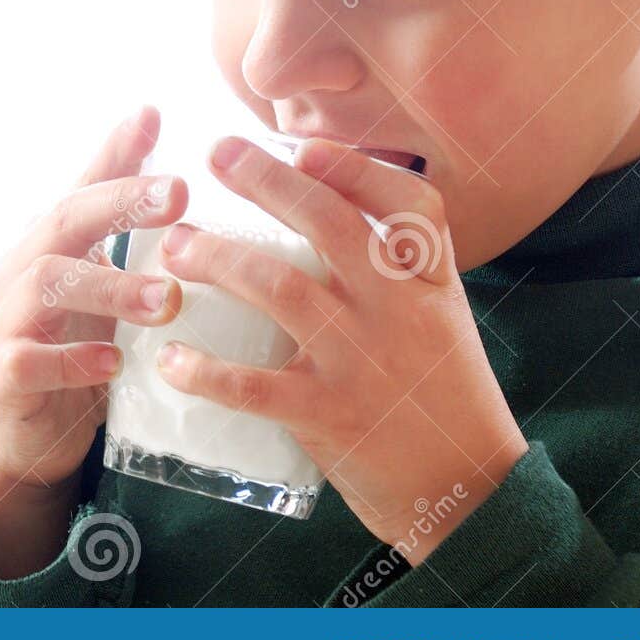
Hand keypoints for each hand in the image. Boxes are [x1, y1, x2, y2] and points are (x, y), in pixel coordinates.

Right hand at [0, 106, 187, 577]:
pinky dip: (72, 360)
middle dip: (119, 204)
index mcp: (51, 239)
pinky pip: (29, 360)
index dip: (123, 159)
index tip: (163, 125)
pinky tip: (114, 362)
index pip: (85, 186)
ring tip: (168, 300)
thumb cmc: (73, 337)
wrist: (30, 434)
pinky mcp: (5, 375)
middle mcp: (23, 268)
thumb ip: (120, 200)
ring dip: (111, 288)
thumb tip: (148, 113)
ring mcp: (9, 320)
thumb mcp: (100, 267)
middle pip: (63, 220)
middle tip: (179, 197)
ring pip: (47, 286)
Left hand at [153, 136, 526, 563]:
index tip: (302, 146)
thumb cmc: (443, 396)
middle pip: (329, 225)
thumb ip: (393, 271)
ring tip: (174, 247)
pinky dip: (206, 370)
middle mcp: (400, 310)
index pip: (409, 203)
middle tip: (216, 154)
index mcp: (430, 282)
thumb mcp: (438, 318)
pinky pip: (253, 386)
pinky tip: (170, 357)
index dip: (355, 166)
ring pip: (279, 289)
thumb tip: (321, 208)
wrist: (470, 493)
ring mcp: (362, 361)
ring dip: (218, 260)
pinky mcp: (328, 415)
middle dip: (266, 182)